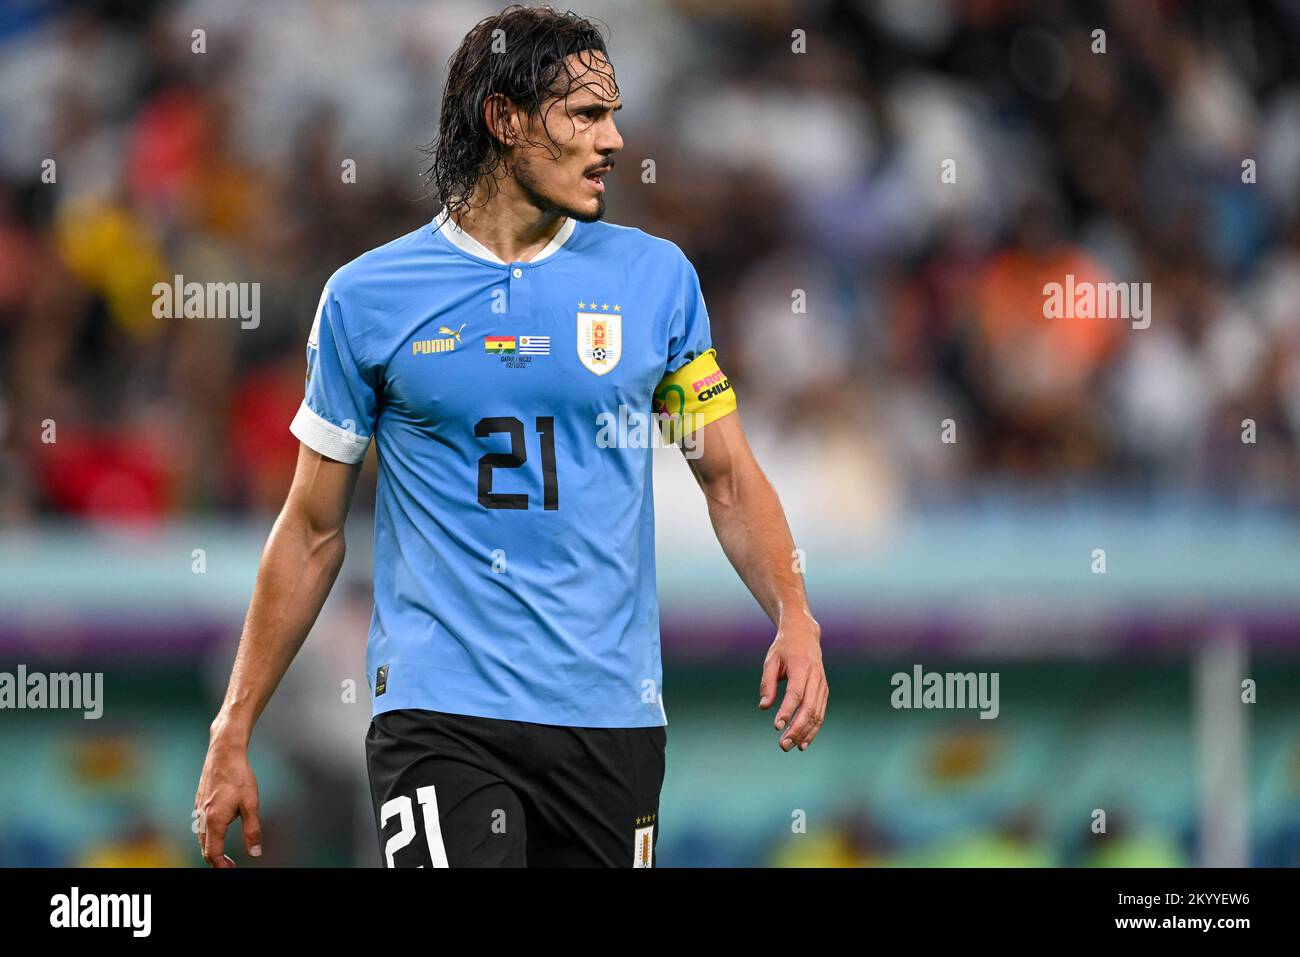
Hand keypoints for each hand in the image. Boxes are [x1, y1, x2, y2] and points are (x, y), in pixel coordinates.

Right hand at [194, 732, 261, 867]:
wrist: (224, 752)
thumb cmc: (239, 776)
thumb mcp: (251, 804)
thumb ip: (253, 830)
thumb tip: (256, 853)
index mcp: (214, 820)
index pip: (213, 853)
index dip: (221, 865)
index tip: (231, 869)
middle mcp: (201, 817)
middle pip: (204, 847)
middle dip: (215, 860)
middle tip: (229, 866)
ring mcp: (198, 808)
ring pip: (201, 836)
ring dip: (211, 847)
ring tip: (224, 853)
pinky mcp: (199, 800)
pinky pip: (199, 824)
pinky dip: (207, 834)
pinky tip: (218, 830)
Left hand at [758, 615, 826, 751]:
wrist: (804, 635)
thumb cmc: (784, 648)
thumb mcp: (771, 660)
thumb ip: (767, 683)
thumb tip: (764, 707)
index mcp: (801, 667)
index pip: (796, 693)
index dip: (787, 711)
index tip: (777, 726)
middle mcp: (815, 677)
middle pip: (809, 708)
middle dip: (796, 728)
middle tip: (782, 744)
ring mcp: (822, 685)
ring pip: (817, 714)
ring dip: (805, 733)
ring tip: (791, 746)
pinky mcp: (824, 692)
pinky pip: (820, 713)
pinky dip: (813, 729)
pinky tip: (802, 742)